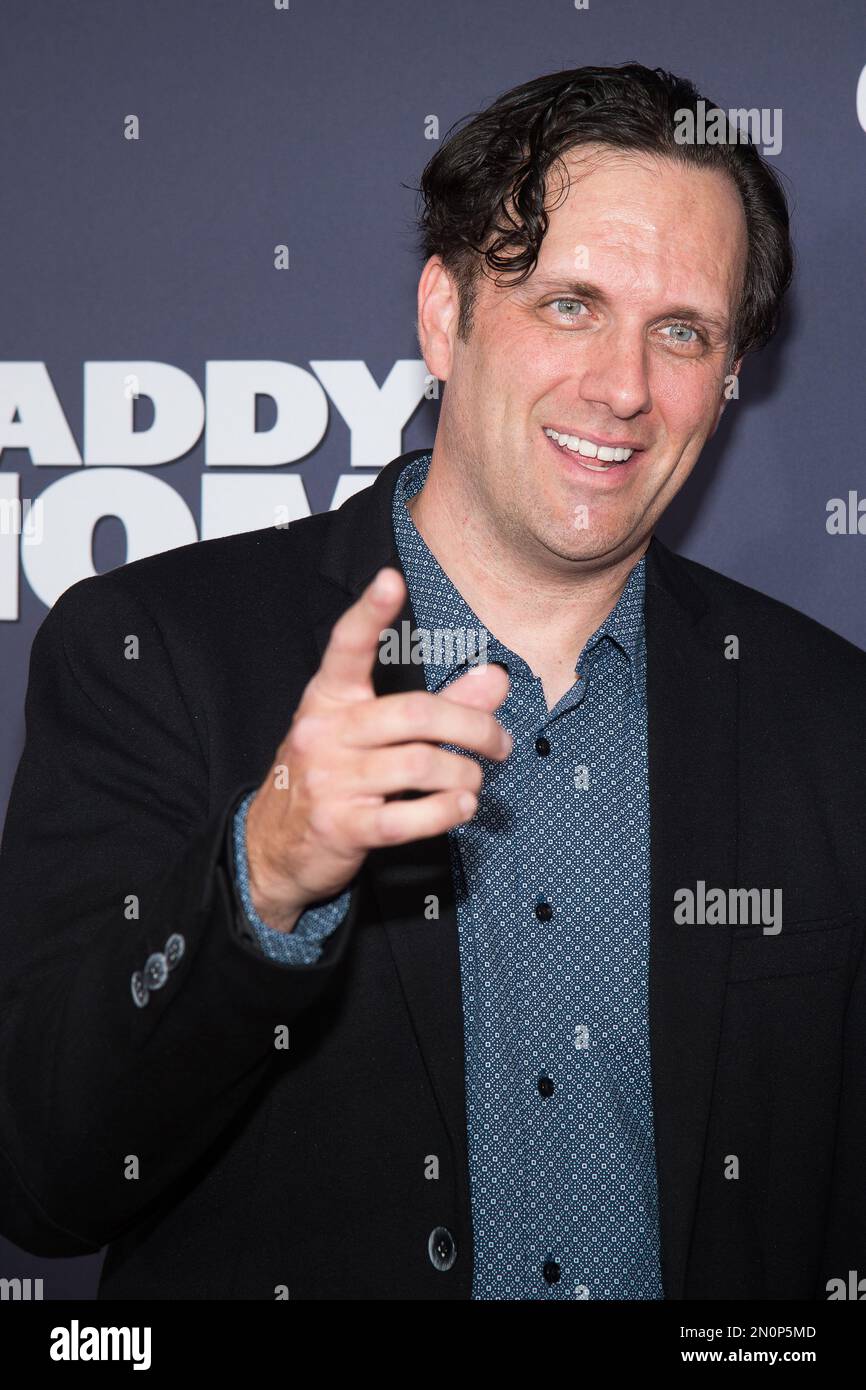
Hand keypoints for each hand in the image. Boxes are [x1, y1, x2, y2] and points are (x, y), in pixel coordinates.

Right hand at [244, 565, 510, 930]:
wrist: (272, 846)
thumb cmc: (332, 778)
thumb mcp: (372, 734)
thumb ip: (440, 706)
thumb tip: (494, 679)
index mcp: (329, 699)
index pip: (346, 648)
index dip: (369, 613)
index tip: (390, 580)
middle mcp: (324, 732)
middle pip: (415, 714)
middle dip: (473, 727)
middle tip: (499, 743)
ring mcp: (329, 780)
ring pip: (419, 765)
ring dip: (464, 774)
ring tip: (474, 781)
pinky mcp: (341, 826)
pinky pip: (406, 818)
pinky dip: (445, 812)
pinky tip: (462, 807)